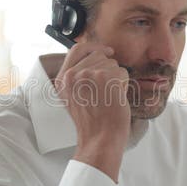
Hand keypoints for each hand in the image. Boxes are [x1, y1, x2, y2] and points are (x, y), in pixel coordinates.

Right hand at [55, 42, 129, 181]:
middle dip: (109, 70)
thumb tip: (97, 55)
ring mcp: (88, 75)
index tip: (106, 51)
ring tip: (109, 96)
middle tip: (107, 90)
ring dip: (116, 78)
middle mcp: (72, 75)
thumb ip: (79, 76)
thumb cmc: (92, 121)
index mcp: (62, 79)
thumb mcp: (74, 97)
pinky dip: (124, 84)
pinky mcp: (105, 78)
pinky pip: (122, 72)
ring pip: (112, 64)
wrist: (100, 138)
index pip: (76, 50)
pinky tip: (116, 98)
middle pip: (98, 56)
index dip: (94, 47)